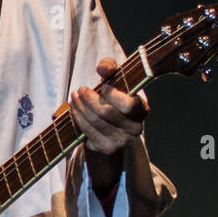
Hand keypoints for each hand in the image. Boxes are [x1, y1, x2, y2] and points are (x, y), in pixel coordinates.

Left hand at [69, 58, 148, 191]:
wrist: (110, 124)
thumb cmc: (113, 96)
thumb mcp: (114, 78)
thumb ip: (110, 68)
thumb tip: (102, 69)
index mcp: (142, 110)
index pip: (128, 105)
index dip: (112, 95)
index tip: (102, 86)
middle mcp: (135, 128)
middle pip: (106, 113)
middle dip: (89, 99)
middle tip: (80, 90)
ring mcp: (122, 141)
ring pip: (95, 122)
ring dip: (80, 108)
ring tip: (74, 97)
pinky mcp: (107, 148)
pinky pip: (88, 132)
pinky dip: (78, 119)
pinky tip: (75, 109)